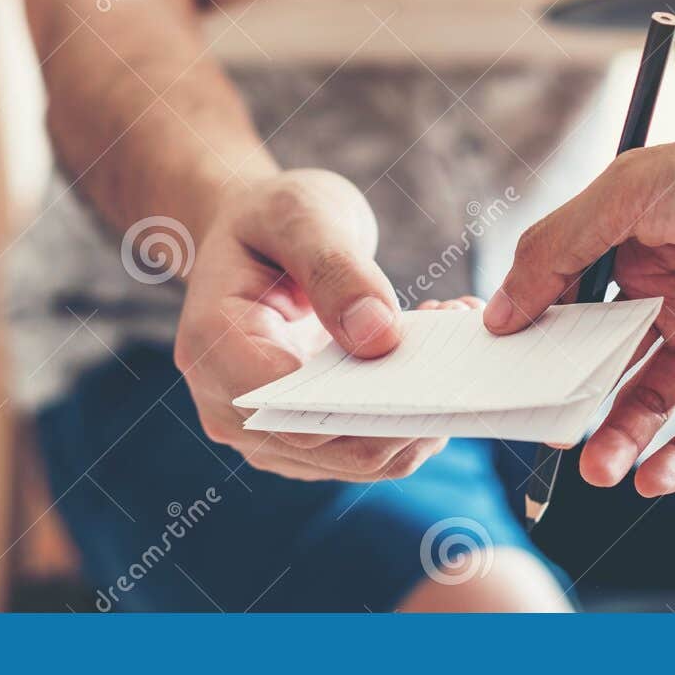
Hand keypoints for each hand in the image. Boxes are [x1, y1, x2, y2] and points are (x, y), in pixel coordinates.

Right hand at [173, 169, 446, 480]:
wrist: (252, 236)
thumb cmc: (271, 218)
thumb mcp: (301, 215)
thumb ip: (336, 269)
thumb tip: (380, 339)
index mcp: (213, 346)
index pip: (291, 411)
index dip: (366, 405)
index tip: (433, 365)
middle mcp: (230, 406)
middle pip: (335, 448)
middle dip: (409, 407)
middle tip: (460, 340)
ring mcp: (265, 431)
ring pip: (362, 458)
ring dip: (420, 414)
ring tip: (450, 336)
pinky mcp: (303, 438)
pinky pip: (368, 447)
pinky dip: (410, 415)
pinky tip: (431, 358)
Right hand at [483, 72, 674, 496]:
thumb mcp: (631, 190)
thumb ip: (558, 248)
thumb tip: (499, 313)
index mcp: (629, 241)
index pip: (565, 301)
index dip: (534, 340)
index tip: (504, 378)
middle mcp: (668, 286)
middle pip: (604, 357)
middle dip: (572, 398)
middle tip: (547, 433)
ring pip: (653, 396)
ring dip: (622, 434)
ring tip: (597, 468)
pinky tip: (655, 477)